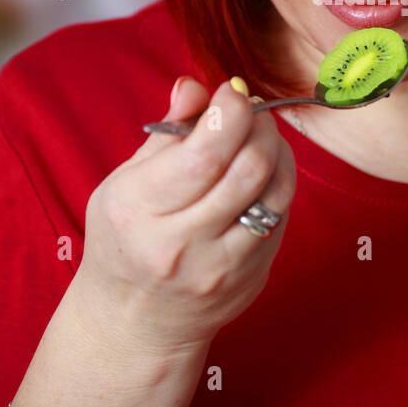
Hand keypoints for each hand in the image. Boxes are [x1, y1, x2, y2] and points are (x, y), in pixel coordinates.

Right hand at [75, 75, 295, 355]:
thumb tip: (195, 85)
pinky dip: (279, 181)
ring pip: (276, 191)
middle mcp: (181, 244)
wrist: (136, 321)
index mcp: (139, 211)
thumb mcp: (125, 182)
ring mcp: (222, 267)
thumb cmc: (126, 238)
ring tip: (259, 135)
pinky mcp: (252, 278)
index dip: (230, 112)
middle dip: (258, 124)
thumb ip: (166, 132)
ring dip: (276, 149)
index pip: (203, 155)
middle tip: (249, 109)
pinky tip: (263, 170)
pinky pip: (281, 216)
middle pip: (248, 169)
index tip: (232, 91)